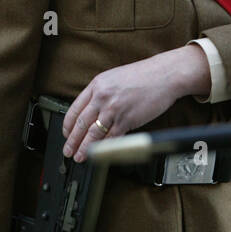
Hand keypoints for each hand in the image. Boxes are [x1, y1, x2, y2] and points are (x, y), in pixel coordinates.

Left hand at [62, 44, 210, 162]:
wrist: (165, 75)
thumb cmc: (144, 76)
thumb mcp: (115, 78)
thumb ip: (101, 93)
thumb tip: (91, 112)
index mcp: (97, 85)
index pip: (74, 109)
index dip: (68, 126)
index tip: (66, 134)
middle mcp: (102, 97)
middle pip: (81, 124)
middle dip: (72, 141)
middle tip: (68, 150)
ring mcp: (114, 109)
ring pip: (93, 134)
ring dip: (85, 148)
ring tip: (80, 156)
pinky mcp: (127, 120)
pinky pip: (111, 138)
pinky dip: (104, 148)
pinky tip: (99, 154)